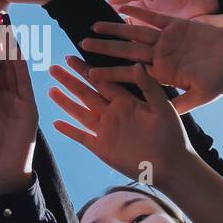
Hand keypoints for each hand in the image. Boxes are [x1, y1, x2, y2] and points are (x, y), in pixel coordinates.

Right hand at [48, 58, 194, 184]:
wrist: (171, 166)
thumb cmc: (172, 136)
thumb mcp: (162, 108)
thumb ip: (148, 86)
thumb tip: (136, 64)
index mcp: (126, 101)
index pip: (102, 81)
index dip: (86, 70)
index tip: (72, 57)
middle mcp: (113, 113)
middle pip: (86, 94)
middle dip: (70, 81)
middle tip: (53, 68)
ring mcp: (106, 130)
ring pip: (80, 112)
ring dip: (66, 102)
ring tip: (50, 90)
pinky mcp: (102, 148)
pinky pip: (82, 137)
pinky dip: (69, 131)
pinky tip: (56, 123)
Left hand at [77, 5, 222, 113]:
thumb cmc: (220, 80)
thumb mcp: (200, 96)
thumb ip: (180, 102)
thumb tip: (161, 115)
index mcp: (161, 73)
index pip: (130, 74)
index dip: (110, 73)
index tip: (89, 74)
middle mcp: (159, 56)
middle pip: (125, 52)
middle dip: (104, 49)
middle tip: (80, 45)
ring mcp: (166, 40)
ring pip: (134, 34)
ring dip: (115, 29)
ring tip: (93, 25)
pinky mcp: (176, 25)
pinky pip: (154, 17)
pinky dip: (139, 12)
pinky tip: (121, 7)